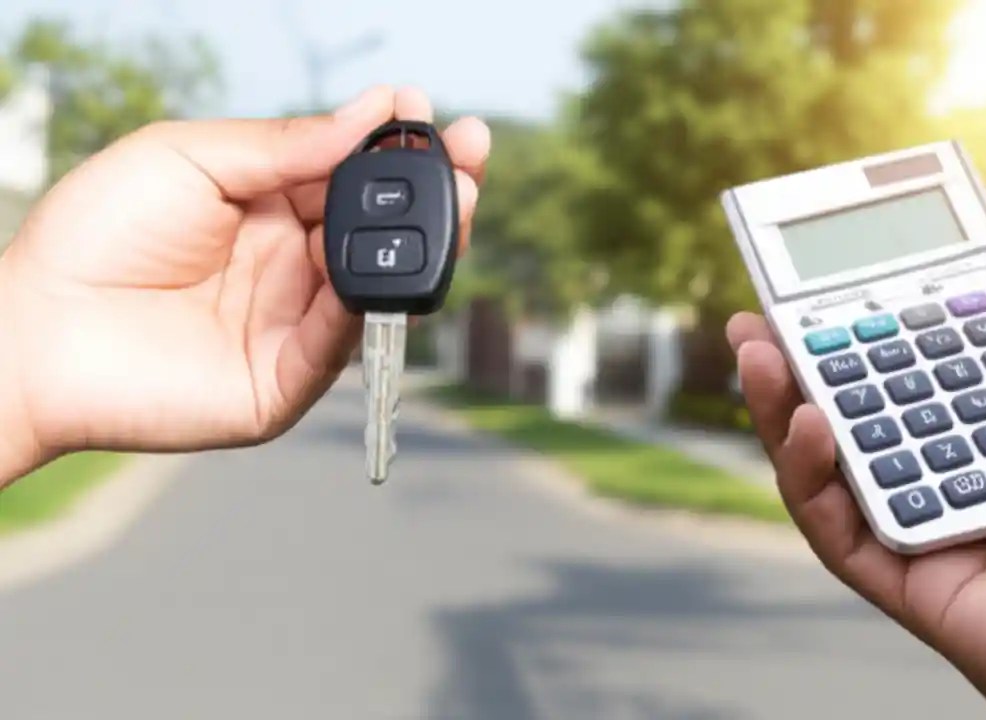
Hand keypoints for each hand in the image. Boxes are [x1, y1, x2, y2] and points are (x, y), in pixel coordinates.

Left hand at [0, 86, 489, 478]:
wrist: (35, 329)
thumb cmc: (95, 233)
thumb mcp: (191, 157)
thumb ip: (286, 144)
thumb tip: (375, 111)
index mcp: (271, 207)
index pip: (355, 177)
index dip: (399, 149)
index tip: (432, 115)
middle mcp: (292, 265)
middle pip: (385, 231)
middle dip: (437, 191)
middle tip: (472, 155)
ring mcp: (294, 324)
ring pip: (381, 286)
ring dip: (424, 245)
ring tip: (459, 199)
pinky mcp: (285, 382)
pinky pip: (341, 343)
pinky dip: (369, 308)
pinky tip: (387, 270)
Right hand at [729, 280, 985, 718]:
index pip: (933, 385)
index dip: (887, 342)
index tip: (851, 297)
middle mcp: (966, 490)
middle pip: (866, 423)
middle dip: (808, 370)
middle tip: (764, 322)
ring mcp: (934, 536)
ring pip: (835, 473)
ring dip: (783, 412)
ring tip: (759, 354)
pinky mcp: (911, 583)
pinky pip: (841, 531)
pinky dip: (810, 480)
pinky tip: (806, 423)